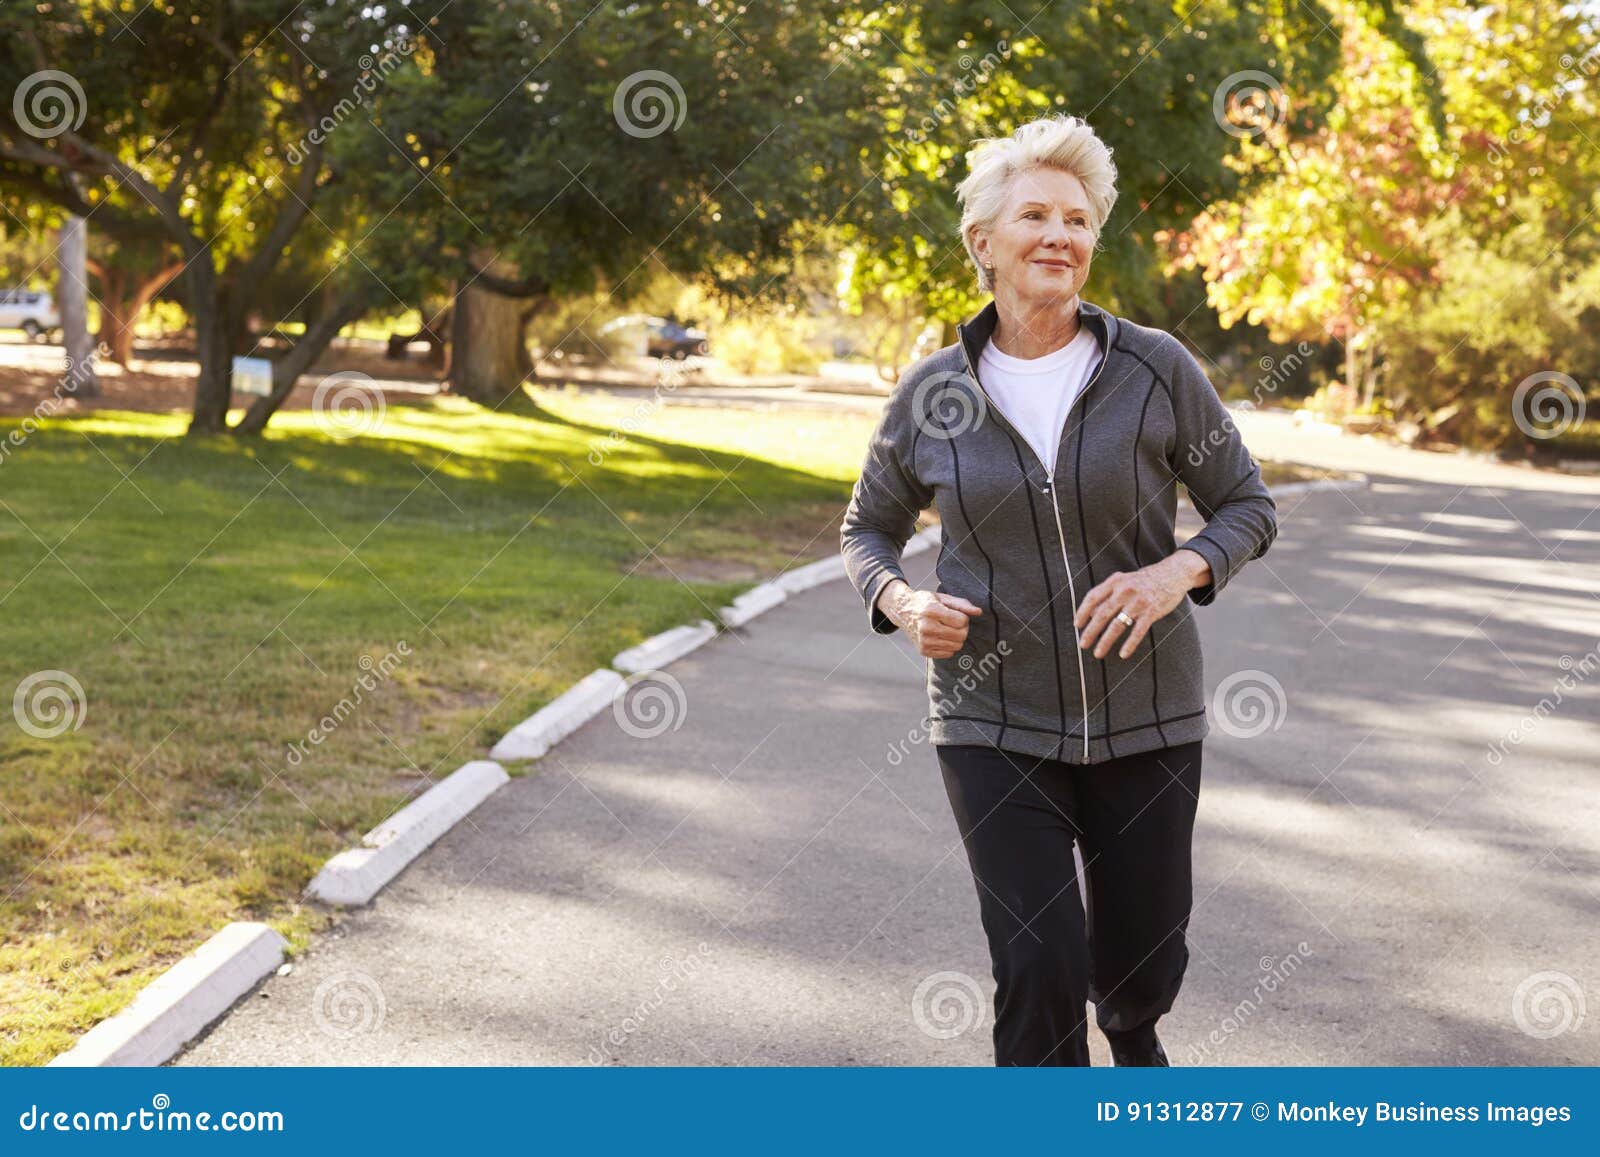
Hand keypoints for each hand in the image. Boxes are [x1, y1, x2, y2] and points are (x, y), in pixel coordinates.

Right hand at [880, 580, 982, 657]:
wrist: (902, 612)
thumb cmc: (926, 602)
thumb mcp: (943, 598)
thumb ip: (962, 604)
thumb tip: (978, 612)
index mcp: (931, 611)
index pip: (962, 621)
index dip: (964, 618)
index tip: (957, 614)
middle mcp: (926, 627)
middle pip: (961, 635)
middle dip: (962, 629)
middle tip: (954, 623)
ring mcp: (924, 641)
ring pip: (957, 646)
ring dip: (957, 638)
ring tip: (947, 629)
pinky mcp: (924, 651)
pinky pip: (949, 653)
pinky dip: (949, 646)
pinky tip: (941, 637)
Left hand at [1074, 551, 1208, 659]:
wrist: (1172, 574)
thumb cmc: (1143, 581)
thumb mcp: (1123, 581)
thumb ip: (1107, 594)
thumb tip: (1090, 614)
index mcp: (1115, 581)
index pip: (1093, 597)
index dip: (1083, 612)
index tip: (1077, 625)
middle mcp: (1125, 590)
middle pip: (1102, 614)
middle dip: (1090, 631)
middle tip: (1082, 645)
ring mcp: (1139, 601)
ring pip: (1117, 625)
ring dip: (1105, 641)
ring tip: (1098, 653)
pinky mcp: (1152, 611)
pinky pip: (1138, 631)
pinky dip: (1129, 644)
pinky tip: (1123, 654)